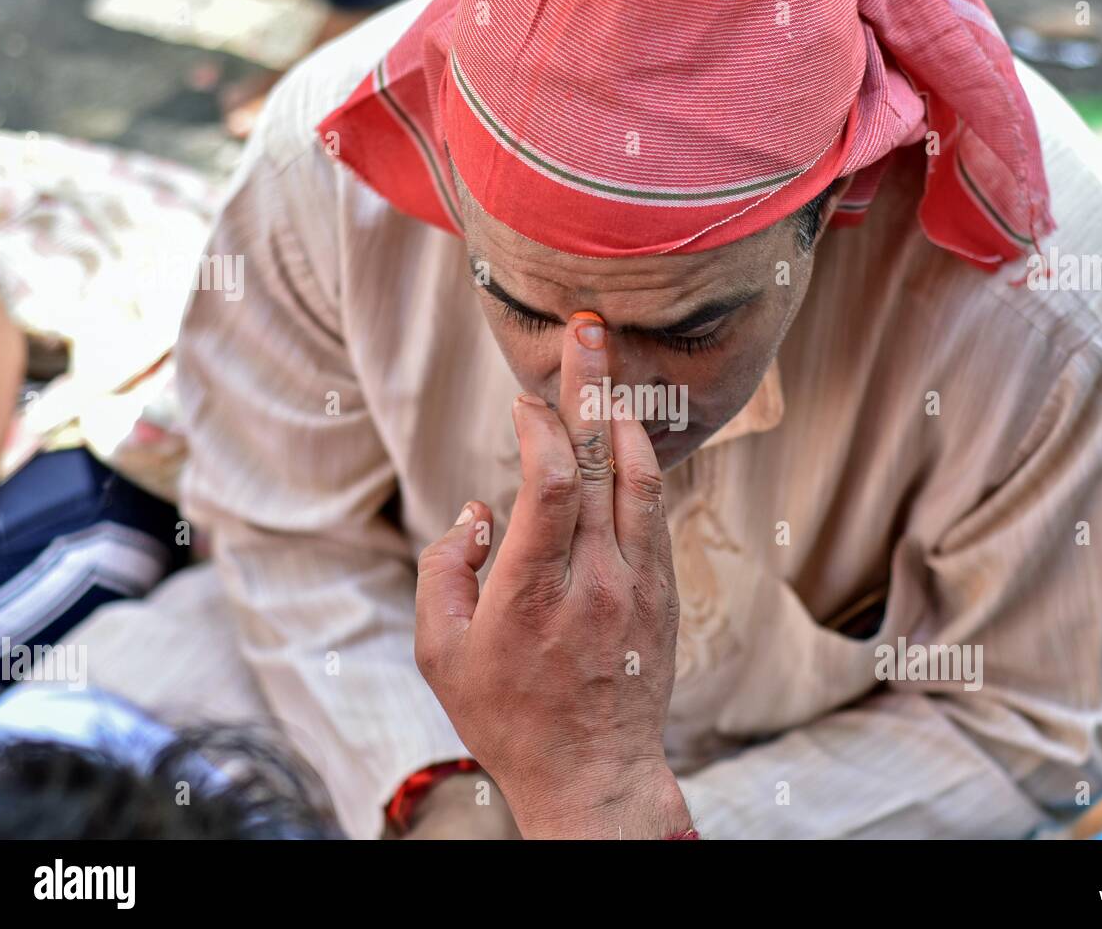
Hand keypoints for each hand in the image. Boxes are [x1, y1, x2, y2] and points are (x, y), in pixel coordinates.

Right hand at [414, 312, 690, 838]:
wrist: (592, 773)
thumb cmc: (505, 714)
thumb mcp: (439, 651)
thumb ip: (445, 568)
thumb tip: (478, 507)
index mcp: (533, 591)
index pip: (551, 481)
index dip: (541, 427)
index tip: (526, 402)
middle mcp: (596, 579)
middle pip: (601, 462)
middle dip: (591, 387)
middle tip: (587, 328)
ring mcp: (639, 586)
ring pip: (642, 480)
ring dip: (623, 419)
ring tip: (610, 372)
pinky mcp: (663, 595)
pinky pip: (654, 513)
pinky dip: (639, 467)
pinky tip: (626, 441)